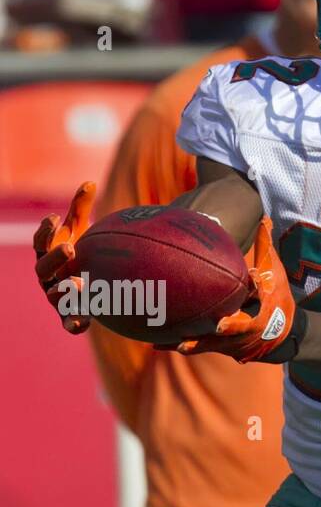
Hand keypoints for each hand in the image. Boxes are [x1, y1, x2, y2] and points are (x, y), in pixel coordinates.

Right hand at [33, 181, 96, 333]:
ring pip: (53, 296)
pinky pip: (69, 323)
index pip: (40, 242)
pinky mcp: (70, 316)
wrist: (93, 285)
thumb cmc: (83, 254)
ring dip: (62, 289)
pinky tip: (84, 322)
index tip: (56, 218)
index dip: (45, 230)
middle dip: (54, 257)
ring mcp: (57, 298)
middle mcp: (48, 277)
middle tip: (70, 248)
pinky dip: (73, 324)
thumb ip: (81, 209)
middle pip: (43, 268)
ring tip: (77, 283)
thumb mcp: (82, 232)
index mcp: (48, 255)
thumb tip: (89, 182)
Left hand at [175, 218, 297, 362]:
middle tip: (182, 342)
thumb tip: (264, 218)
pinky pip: (200, 347)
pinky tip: (156, 344)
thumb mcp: (275, 273)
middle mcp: (243, 336)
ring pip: (206, 346)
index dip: (233, 325)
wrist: (285, 334)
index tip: (221, 324)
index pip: (246, 323)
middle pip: (220, 340)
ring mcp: (231, 344)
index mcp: (258, 320)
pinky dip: (181, 345)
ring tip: (163, 344)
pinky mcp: (222, 347)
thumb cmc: (279, 298)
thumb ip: (266, 248)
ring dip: (187, 345)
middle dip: (202, 341)